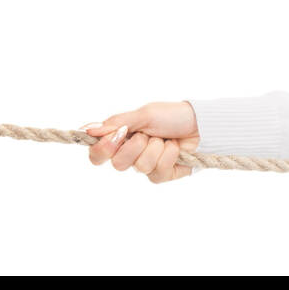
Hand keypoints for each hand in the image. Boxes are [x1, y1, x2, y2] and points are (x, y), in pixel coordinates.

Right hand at [82, 101, 200, 182]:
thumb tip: (87, 130)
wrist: (201, 123)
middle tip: (146, 134)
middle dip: (134, 147)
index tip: (119, 135)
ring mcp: (147, 166)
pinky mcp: (163, 175)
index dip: (103, 149)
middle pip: (117, 164)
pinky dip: (168, 155)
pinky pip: (157, 172)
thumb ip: (116, 123)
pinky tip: (175, 147)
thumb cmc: (172, 115)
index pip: (98, 155)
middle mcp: (131, 155)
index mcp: (121, 139)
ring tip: (164, 138)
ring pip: (140, 167)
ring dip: (155, 147)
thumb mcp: (144, 114)